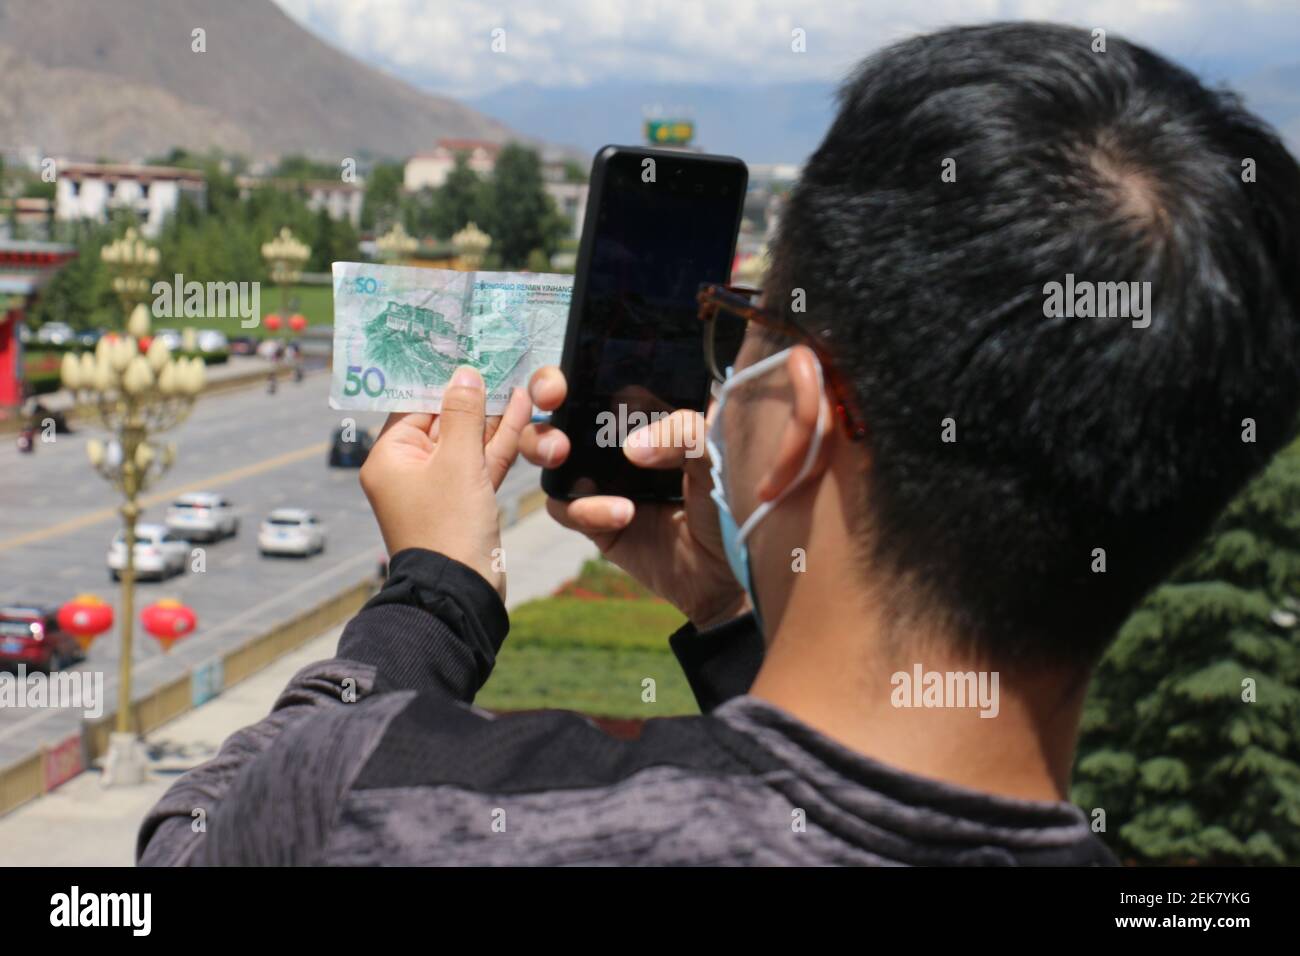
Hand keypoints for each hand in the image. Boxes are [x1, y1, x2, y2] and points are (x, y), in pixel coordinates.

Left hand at [359, 366, 530, 599]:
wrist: (461, 594)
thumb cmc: (449, 528)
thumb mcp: (458, 462)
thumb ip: (464, 414)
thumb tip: (464, 374)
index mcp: (390, 458)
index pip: (415, 405)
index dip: (443, 379)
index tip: (465, 352)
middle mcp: (409, 470)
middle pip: (444, 421)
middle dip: (474, 396)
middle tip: (497, 360)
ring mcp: (439, 487)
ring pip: (468, 442)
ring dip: (493, 417)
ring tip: (519, 382)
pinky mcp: (465, 502)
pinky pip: (481, 464)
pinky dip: (500, 443)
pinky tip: (522, 414)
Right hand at [519, 367, 748, 629]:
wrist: (733, 570)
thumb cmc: (733, 500)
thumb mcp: (719, 454)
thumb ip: (684, 433)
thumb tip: (631, 447)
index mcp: (651, 411)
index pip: (606, 374)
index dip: (579, 367)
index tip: (569, 373)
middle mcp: (619, 440)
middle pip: (564, 404)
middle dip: (545, 391)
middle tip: (554, 397)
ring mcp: (603, 480)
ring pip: (550, 453)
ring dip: (545, 445)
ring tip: (561, 452)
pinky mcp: (596, 522)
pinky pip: (567, 508)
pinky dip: (587, 508)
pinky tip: (624, 513)